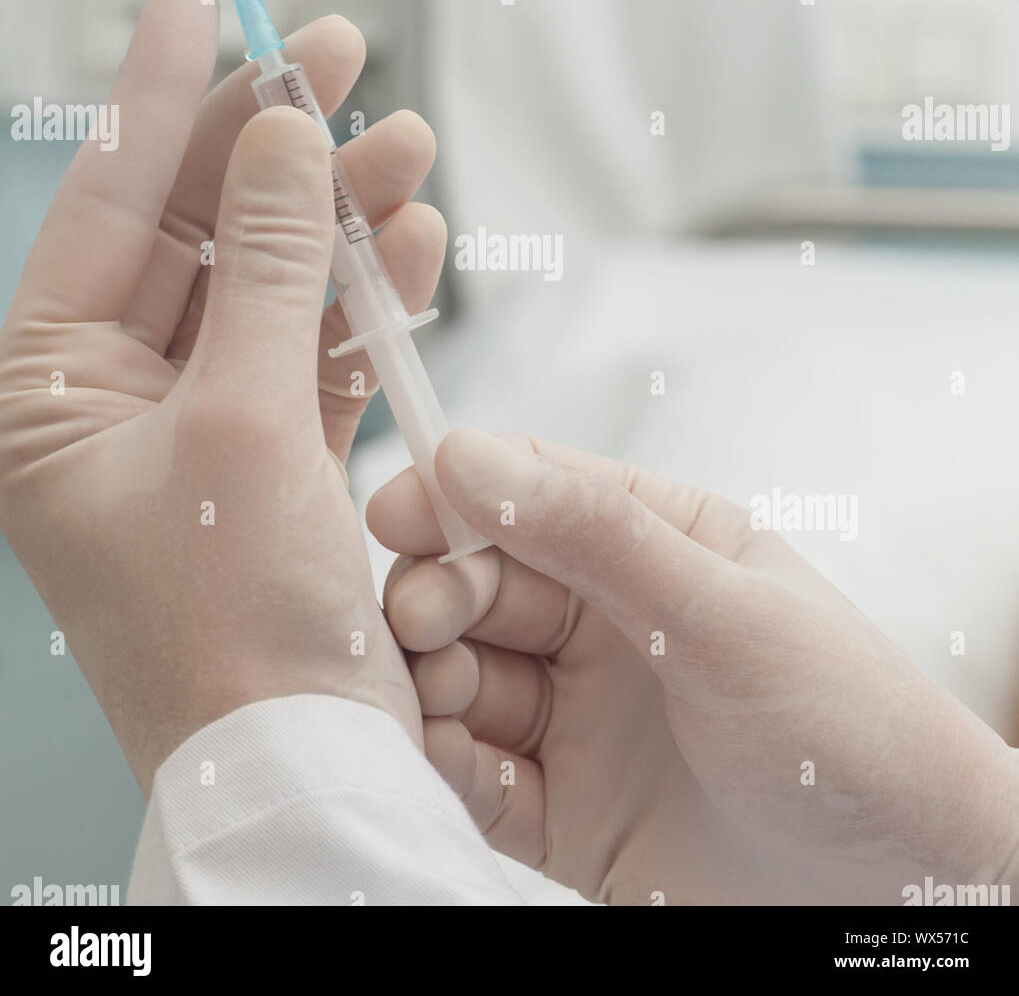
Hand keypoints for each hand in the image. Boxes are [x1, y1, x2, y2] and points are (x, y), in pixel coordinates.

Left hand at [0, 0, 442, 791]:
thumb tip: (282, 134)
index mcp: (43, 388)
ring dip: (337, 215)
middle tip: (335, 53)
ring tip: (404, 150)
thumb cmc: (232, 622)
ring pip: (267, 278)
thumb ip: (266, 264)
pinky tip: (410, 244)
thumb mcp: (243, 419)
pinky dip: (364, 295)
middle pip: (196, 225)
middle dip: (273, 143)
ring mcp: (192, 419)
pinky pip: (313, 343)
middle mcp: (105, 395)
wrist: (304, 760)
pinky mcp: (266, 451)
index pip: (106, 198)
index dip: (160, 83)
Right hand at [369, 429, 1017, 904]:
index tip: (397, 511)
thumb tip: (468, 456)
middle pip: (482, 582)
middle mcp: (608, 622)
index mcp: (657, 545)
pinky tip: (445, 758)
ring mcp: (581, 715)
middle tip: (422, 619)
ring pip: (466, 674)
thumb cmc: (846, 727)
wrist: (897, 892)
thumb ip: (597, 536)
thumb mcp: (725, 614)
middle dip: (439, 592)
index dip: (459, 494)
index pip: (535, 491)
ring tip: (434, 693)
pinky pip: (477, 774)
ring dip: (433, 677)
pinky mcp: (563, 807)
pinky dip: (446, 763)